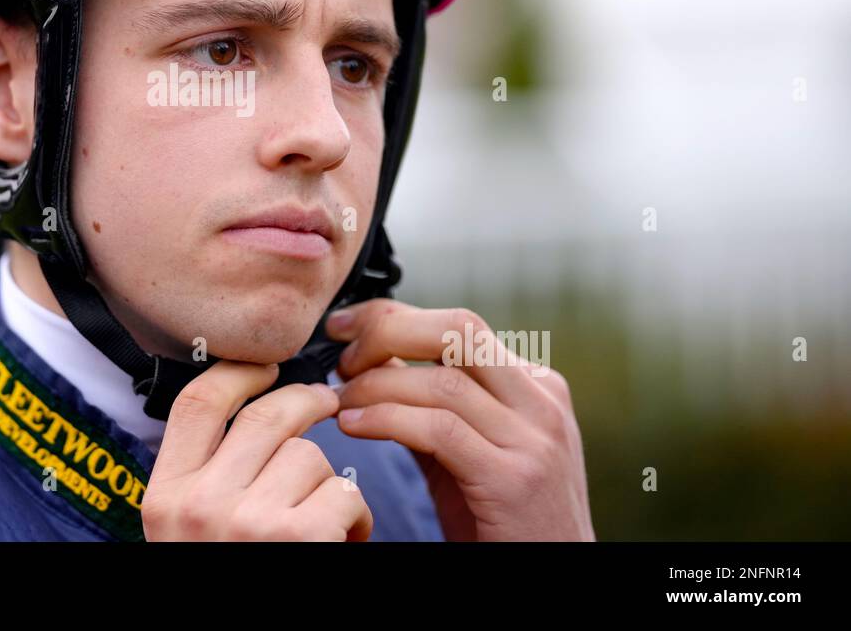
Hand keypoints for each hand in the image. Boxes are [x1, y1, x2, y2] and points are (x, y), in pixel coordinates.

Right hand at [141, 361, 372, 540]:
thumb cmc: (230, 584)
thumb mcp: (188, 532)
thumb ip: (206, 476)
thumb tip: (253, 405)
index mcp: (163, 498)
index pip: (195, 402)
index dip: (236, 372)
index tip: (263, 367)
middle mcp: (197, 505)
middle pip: (264, 416)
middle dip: (304, 401)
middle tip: (325, 401)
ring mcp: (246, 522)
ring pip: (309, 455)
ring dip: (330, 481)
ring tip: (327, 519)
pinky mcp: (297, 540)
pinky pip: (344, 492)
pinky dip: (357, 516)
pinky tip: (345, 542)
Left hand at [325, 301, 594, 540]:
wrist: (552, 575)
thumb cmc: (500, 517)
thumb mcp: (467, 446)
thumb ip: (429, 402)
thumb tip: (369, 358)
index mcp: (534, 384)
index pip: (456, 324)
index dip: (391, 316)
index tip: (343, 326)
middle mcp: (541, 401)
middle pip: (458, 329)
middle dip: (387, 331)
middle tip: (342, 358)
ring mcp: (534, 438)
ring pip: (443, 380)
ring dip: (376, 385)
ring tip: (340, 401)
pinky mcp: (514, 479)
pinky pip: (439, 430)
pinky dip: (386, 420)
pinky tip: (354, 426)